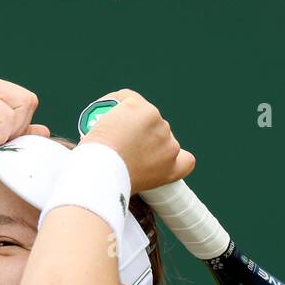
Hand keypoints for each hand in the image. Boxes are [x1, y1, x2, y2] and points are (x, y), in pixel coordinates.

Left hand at [80, 90, 194, 193]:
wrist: (99, 171)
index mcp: (171, 169)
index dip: (171, 155)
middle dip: (140, 135)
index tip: (155, 157)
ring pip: (143, 114)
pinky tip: (103, 115)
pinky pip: (126, 98)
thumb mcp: (131, 185)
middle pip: (158, 134)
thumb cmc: (107, 184)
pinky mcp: (140, 107)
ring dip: (128, 118)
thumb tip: (125, 159)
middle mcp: (170, 146)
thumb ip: (139, 172)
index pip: (185, 160)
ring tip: (108, 132)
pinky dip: (114, 104)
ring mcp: (157, 124)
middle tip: (117, 144)